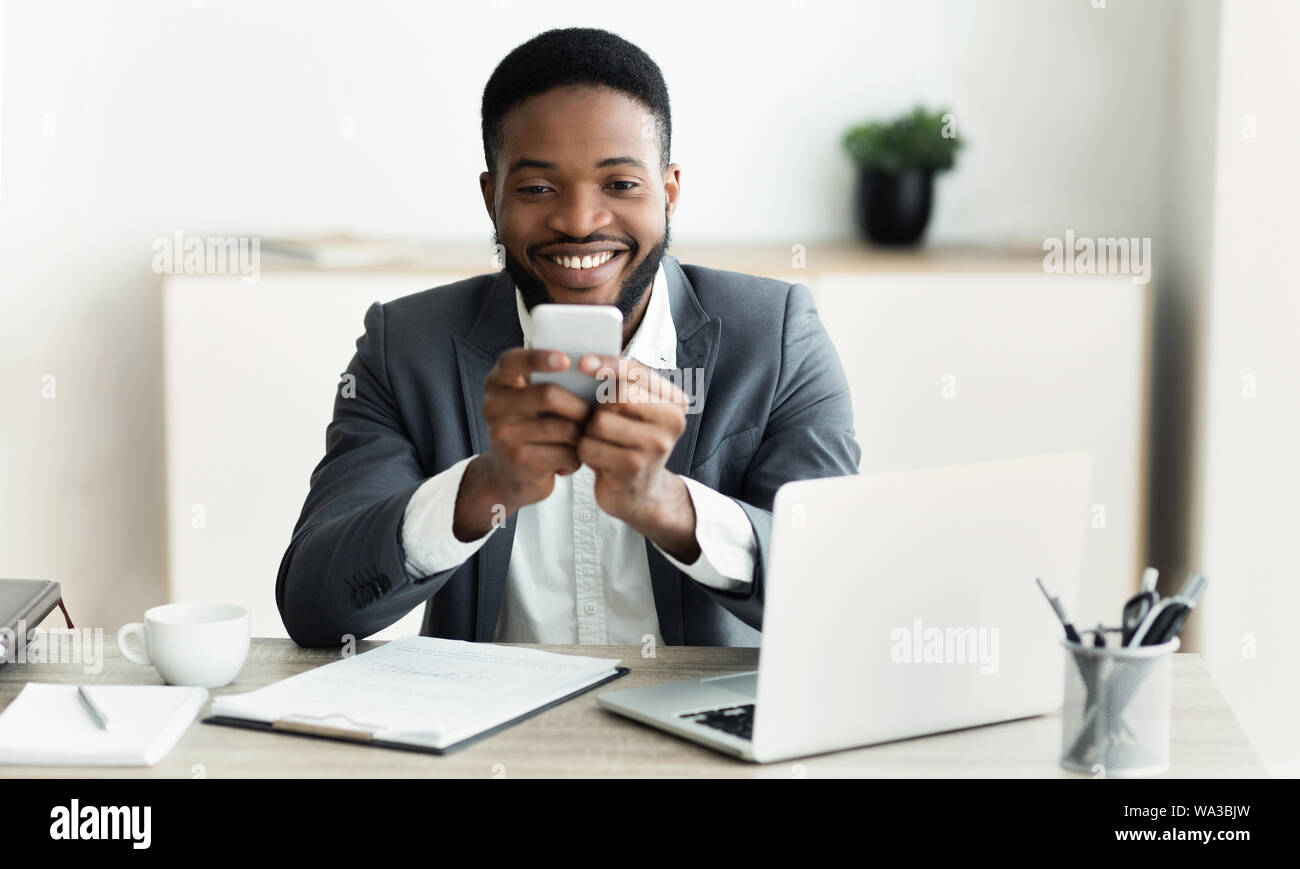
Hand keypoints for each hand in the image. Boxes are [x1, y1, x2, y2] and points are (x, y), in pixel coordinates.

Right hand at [453, 348, 588, 539]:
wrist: (509, 476)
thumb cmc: (530, 430)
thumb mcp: (529, 401)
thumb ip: (548, 381)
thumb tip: (592, 365)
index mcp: (498, 383)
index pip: (513, 362)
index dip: (539, 358)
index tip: (565, 360)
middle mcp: (494, 406)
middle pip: (548, 395)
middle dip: (580, 406)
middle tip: (594, 414)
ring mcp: (504, 434)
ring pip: (563, 427)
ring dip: (581, 435)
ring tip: (581, 440)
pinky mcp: (519, 460)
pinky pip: (565, 453)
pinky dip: (576, 458)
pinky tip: (569, 461)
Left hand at [575, 355, 699, 561]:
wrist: (638, 493)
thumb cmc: (629, 443)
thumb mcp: (634, 411)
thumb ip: (623, 385)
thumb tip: (586, 361)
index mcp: (675, 401)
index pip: (637, 372)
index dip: (608, 364)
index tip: (583, 363)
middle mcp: (672, 421)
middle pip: (617, 394)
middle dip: (598, 406)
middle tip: (600, 421)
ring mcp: (655, 446)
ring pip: (600, 421)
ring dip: (589, 431)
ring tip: (600, 442)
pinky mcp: (633, 467)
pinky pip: (590, 445)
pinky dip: (584, 451)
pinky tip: (597, 458)